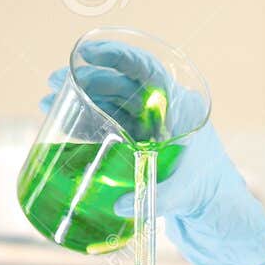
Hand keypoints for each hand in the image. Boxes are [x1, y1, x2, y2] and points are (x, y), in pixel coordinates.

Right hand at [40, 40, 264, 264]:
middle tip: (56, 81)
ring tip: (50, 96)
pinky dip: (88, 120)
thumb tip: (117, 206)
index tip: (87, 53)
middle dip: (88, 78)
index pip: (148, 71)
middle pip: (123, 83)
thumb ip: (154, 198)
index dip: (118, 57)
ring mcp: (150, 126)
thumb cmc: (208, 195)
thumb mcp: (183, 194)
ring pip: (112, 100)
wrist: (215, 211)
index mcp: (180, 108)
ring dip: (82, 96)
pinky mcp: (139, 142)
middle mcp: (164, 111)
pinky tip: (65, 121)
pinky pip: (110, 122)